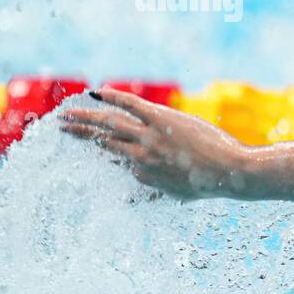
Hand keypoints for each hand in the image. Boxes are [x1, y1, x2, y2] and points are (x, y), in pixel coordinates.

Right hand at [60, 87, 251, 199]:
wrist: (230, 172)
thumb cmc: (209, 184)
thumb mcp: (177, 196)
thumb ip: (156, 193)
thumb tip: (135, 200)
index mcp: (143, 174)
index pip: (117, 160)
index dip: (105, 150)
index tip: (94, 142)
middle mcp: (140, 156)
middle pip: (104, 142)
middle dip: (81, 134)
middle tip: (62, 127)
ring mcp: (149, 137)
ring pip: (109, 124)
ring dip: (85, 118)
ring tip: (66, 114)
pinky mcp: (160, 120)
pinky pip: (130, 105)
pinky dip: (111, 97)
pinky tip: (95, 93)